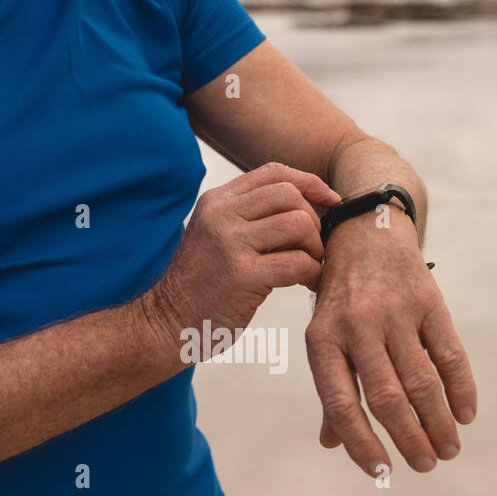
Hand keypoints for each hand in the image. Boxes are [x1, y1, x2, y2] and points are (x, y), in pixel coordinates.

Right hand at [146, 162, 340, 341]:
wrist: (167, 323)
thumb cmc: (200, 285)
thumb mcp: (215, 235)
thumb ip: (248, 217)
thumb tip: (304, 207)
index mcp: (217, 202)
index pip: (273, 173)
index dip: (309, 182)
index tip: (329, 199)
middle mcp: (221, 216)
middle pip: (289, 195)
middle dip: (313, 219)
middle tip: (312, 247)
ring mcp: (230, 244)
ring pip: (298, 225)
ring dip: (315, 247)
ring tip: (310, 265)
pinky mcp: (243, 276)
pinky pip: (298, 263)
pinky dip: (312, 272)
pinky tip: (307, 283)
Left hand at [305, 211, 475, 475]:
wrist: (366, 229)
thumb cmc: (340, 296)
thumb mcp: (324, 335)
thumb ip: (331, 389)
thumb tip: (333, 443)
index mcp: (322, 340)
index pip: (341, 404)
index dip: (361, 442)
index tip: (382, 472)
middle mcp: (356, 326)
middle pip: (387, 397)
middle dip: (410, 438)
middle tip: (428, 464)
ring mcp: (394, 312)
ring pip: (421, 380)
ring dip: (438, 422)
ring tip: (449, 449)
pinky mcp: (428, 300)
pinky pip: (449, 353)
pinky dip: (461, 388)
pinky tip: (466, 414)